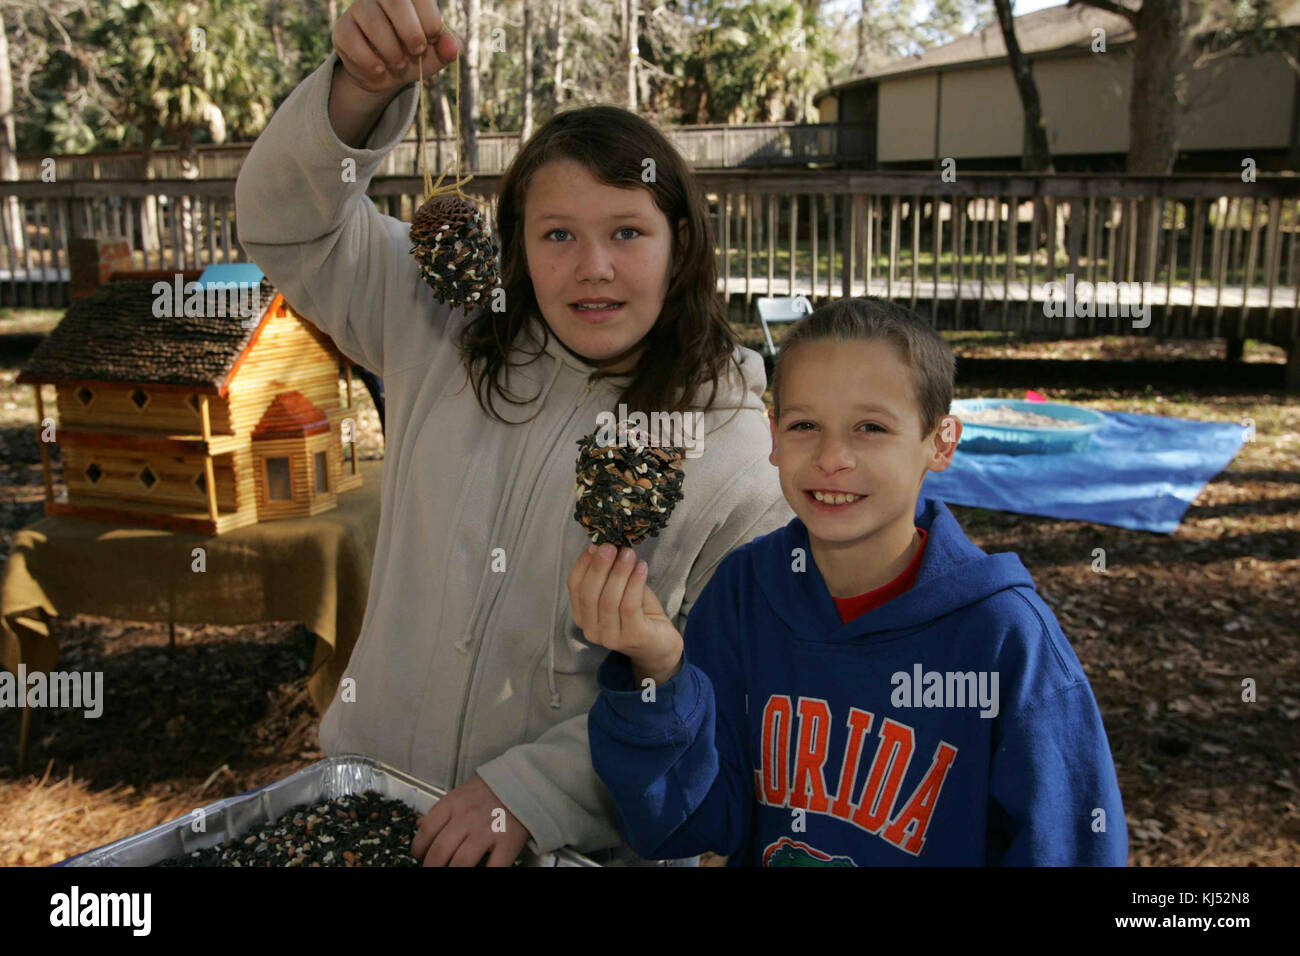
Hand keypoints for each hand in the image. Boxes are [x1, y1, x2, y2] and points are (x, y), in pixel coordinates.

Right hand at [334, 0, 458, 96]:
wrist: (385, 75)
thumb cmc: (412, 56)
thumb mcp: (434, 55)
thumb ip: (446, 49)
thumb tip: (453, 47)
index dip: (430, 18)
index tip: (433, 39)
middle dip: (411, 31)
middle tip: (417, 51)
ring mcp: (359, 10)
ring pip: (372, 20)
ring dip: (391, 49)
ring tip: (400, 65)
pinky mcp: (342, 30)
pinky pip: (352, 39)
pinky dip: (369, 60)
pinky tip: (380, 69)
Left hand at [410, 774, 530, 866]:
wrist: (525, 782)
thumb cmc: (491, 790)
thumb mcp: (461, 792)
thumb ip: (442, 811)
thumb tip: (419, 826)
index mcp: (453, 803)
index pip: (426, 831)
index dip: (418, 849)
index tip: (418, 856)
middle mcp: (468, 817)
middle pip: (440, 850)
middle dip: (431, 867)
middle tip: (431, 869)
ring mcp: (488, 831)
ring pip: (461, 863)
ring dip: (450, 873)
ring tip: (449, 874)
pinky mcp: (507, 843)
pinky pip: (492, 867)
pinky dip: (482, 874)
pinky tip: (476, 872)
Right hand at [567, 543, 683, 684]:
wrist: (660, 645)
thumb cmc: (639, 614)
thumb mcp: (620, 591)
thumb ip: (611, 575)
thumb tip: (605, 547)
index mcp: (583, 616)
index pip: (575, 587)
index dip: (583, 564)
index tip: (594, 546)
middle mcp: (591, 630)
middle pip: (589, 593)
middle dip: (599, 566)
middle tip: (610, 546)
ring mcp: (611, 637)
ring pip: (609, 599)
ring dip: (619, 572)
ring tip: (629, 554)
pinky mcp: (632, 637)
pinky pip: (629, 606)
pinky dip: (634, 583)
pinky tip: (642, 567)